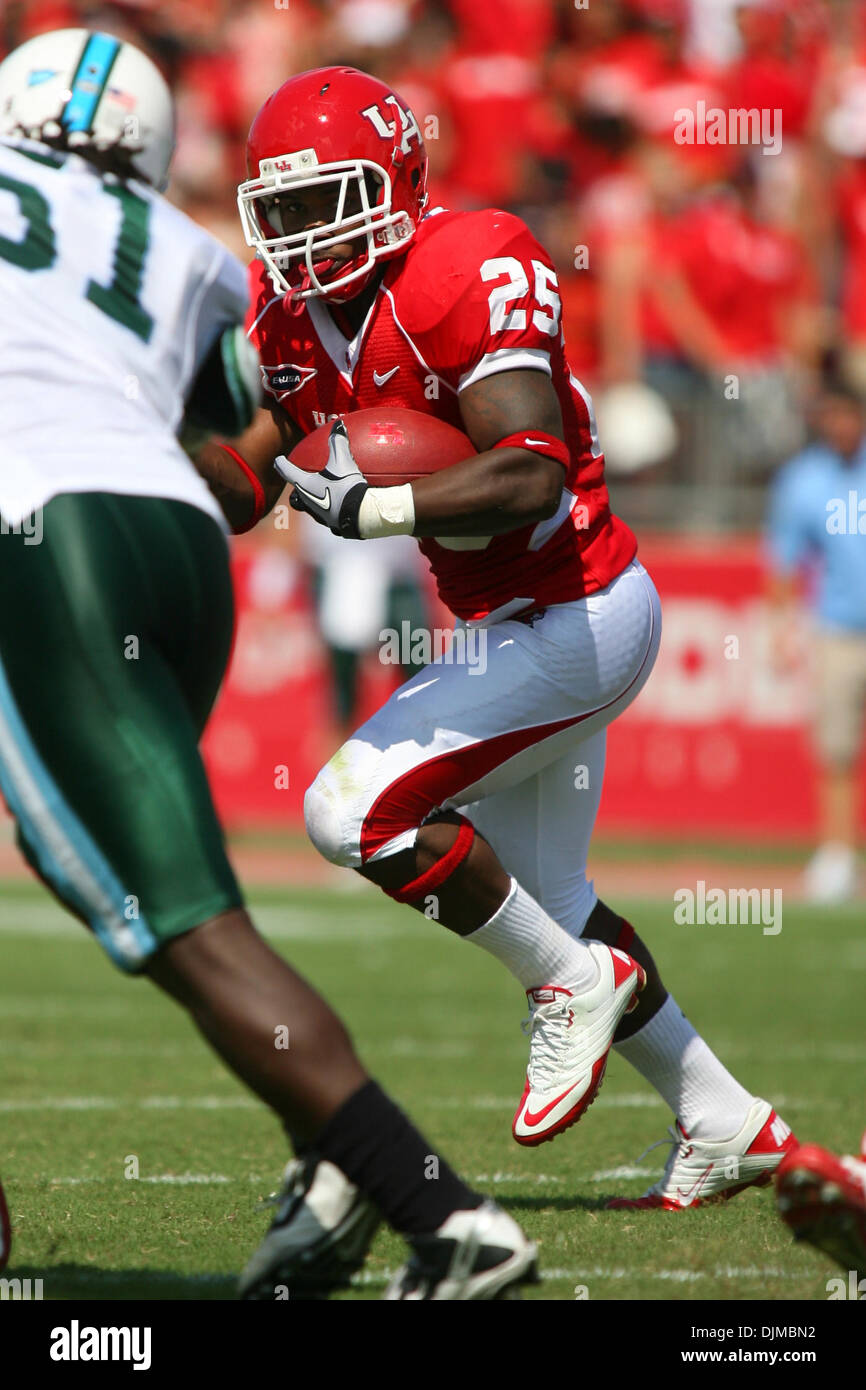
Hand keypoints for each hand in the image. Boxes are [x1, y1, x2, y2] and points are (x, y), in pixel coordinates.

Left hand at [275, 420, 368, 536]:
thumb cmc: (346, 486)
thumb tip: (338, 425)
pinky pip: (326, 514)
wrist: (360, 514)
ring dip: (311, 499)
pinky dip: (329, 509)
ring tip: (320, 493)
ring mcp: (318, 515)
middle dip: (295, 488)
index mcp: (305, 484)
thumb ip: (338, 442)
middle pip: (295, 494)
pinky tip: (339, 505)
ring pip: (308, 506)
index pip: (287, 471)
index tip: (278, 460)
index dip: (281, 464)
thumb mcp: (342, 461)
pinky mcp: (331, 523)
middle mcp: (307, 501)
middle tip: (299, 481)